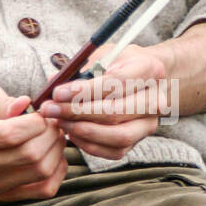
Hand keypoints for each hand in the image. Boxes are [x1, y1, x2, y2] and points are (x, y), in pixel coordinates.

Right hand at [0, 82, 67, 200]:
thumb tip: (25, 105)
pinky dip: (57, 171)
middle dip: (50, 134)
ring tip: (53, 134)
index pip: (11, 135)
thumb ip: (1, 99)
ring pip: (41, 172)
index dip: (36, 122)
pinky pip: (43, 189)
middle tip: (52, 121)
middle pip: (31, 155)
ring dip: (56, 150)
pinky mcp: (2, 194)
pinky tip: (52, 153)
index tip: (42, 111)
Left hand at [38, 42, 171, 159]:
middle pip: (115, 112)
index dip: (84, 90)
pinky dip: (90, 145)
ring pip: (117, 136)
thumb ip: (80, 68)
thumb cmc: (119, 63)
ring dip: (82, 131)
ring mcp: (150, 123)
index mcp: (149, 69)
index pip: (116, 83)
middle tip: (49, 109)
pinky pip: (114, 150)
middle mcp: (156, 99)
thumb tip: (54, 82)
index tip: (57, 92)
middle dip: (76, 112)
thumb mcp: (103, 55)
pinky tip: (72, 132)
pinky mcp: (140, 140)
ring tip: (59, 121)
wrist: (145, 79)